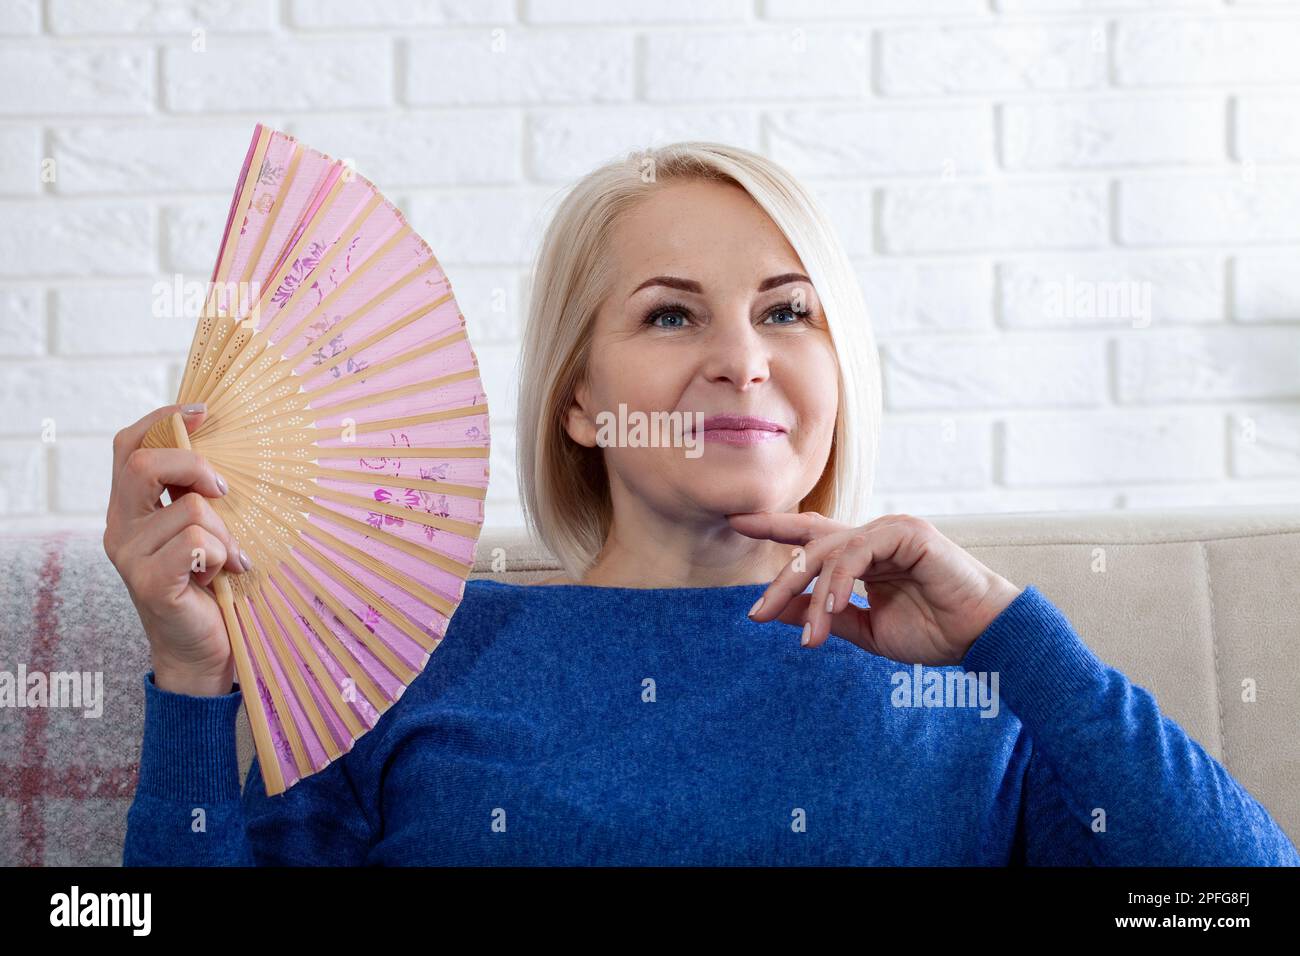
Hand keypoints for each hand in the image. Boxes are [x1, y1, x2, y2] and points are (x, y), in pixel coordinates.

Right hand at [102, 402, 249, 695]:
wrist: (202, 651)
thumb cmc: (211, 585)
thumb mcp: (205, 529)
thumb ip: (199, 494)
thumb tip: (227, 447)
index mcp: (131, 508)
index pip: (129, 446)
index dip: (163, 419)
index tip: (205, 412)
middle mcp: (121, 527)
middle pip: (143, 464)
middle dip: (195, 467)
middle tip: (225, 491)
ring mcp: (130, 556)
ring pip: (189, 509)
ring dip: (226, 532)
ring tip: (230, 558)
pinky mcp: (150, 583)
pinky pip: (196, 544)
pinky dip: (223, 554)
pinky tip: (226, 573)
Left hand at [729, 511, 1022, 665]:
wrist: (983, 637)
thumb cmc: (934, 633)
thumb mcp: (866, 630)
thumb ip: (825, 616)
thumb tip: (775, 610)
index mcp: (864, 556)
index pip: (810, 536)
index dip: (773, 528)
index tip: (735, 524)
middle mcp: (873, 537)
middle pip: (810, 544)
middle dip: (780, 577)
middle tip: (753, 612)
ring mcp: (890, 530)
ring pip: (830, 550)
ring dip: (811, 595)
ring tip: (809, 637)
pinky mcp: (907, 531)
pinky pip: (857, 553)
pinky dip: (839, 582)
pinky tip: (831, 611)